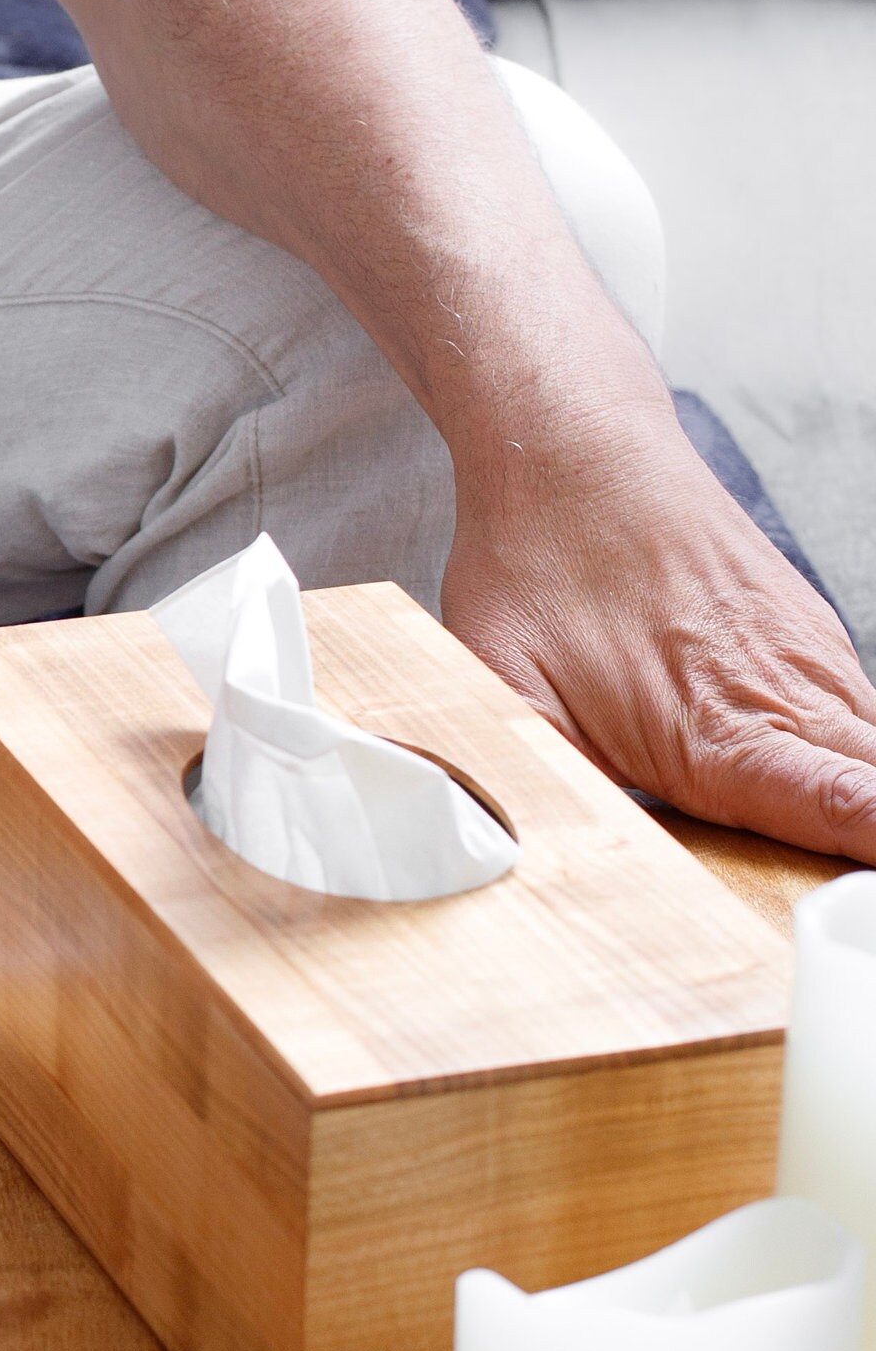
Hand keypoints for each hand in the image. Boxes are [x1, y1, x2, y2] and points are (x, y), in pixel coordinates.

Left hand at [441, 407, 875, 857]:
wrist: (574, 454)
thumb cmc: (538, 572)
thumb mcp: (511, 702)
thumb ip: (551, 794)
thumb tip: (545, 867)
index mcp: (718, 734)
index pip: (844, 811)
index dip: (868, 854)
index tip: (861, 896)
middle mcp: (786, 696)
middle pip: (874, 798)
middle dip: (863, 849)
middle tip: (839, 897)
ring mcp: (811, 661)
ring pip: (873, 760)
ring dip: (857, 808)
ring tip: (832, 853)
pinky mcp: (813, 637)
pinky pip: (856, 720)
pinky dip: (844, 762)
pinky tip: (804, 777)